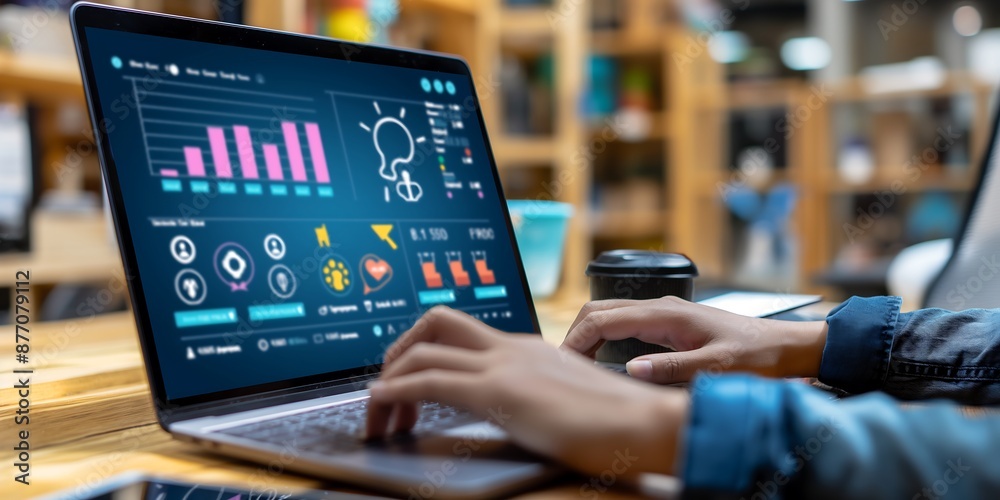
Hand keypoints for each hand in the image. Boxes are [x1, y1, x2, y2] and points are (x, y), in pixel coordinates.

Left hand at [365, 306, 688, 477]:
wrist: (644, 423)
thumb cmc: (619, 422)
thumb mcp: (570, 401)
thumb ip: (543, 397)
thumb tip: (525, 413)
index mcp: (528, 349)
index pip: (465, 332)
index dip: (427, 347)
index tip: (411, 377)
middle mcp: (512, 347)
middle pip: (437, 320)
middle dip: (400, 347)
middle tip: (388, 384)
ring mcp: (504, 365)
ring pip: (423, 348)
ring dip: (389, 377)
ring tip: (378, 411)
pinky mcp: (498, 392)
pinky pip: (428, 381)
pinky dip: (394, 392)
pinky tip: (382, 408)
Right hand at [561, 296, 826, 383]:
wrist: (784, 346)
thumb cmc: (756, 354)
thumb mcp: (716, 367)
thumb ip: (672, 368)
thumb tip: (631, 370)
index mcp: (665, 314)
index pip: (603, 319)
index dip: (577, 339)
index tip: (562, 363)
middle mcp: (660, 307)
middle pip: (600, 309)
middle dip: (575, 333)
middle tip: (562, 365)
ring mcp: (663, 312)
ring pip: (611, 314)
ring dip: (589, 334)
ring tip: (577, 364)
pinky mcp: (669, 322)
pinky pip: (626, 323)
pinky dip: (605, 336)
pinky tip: (604, 359)